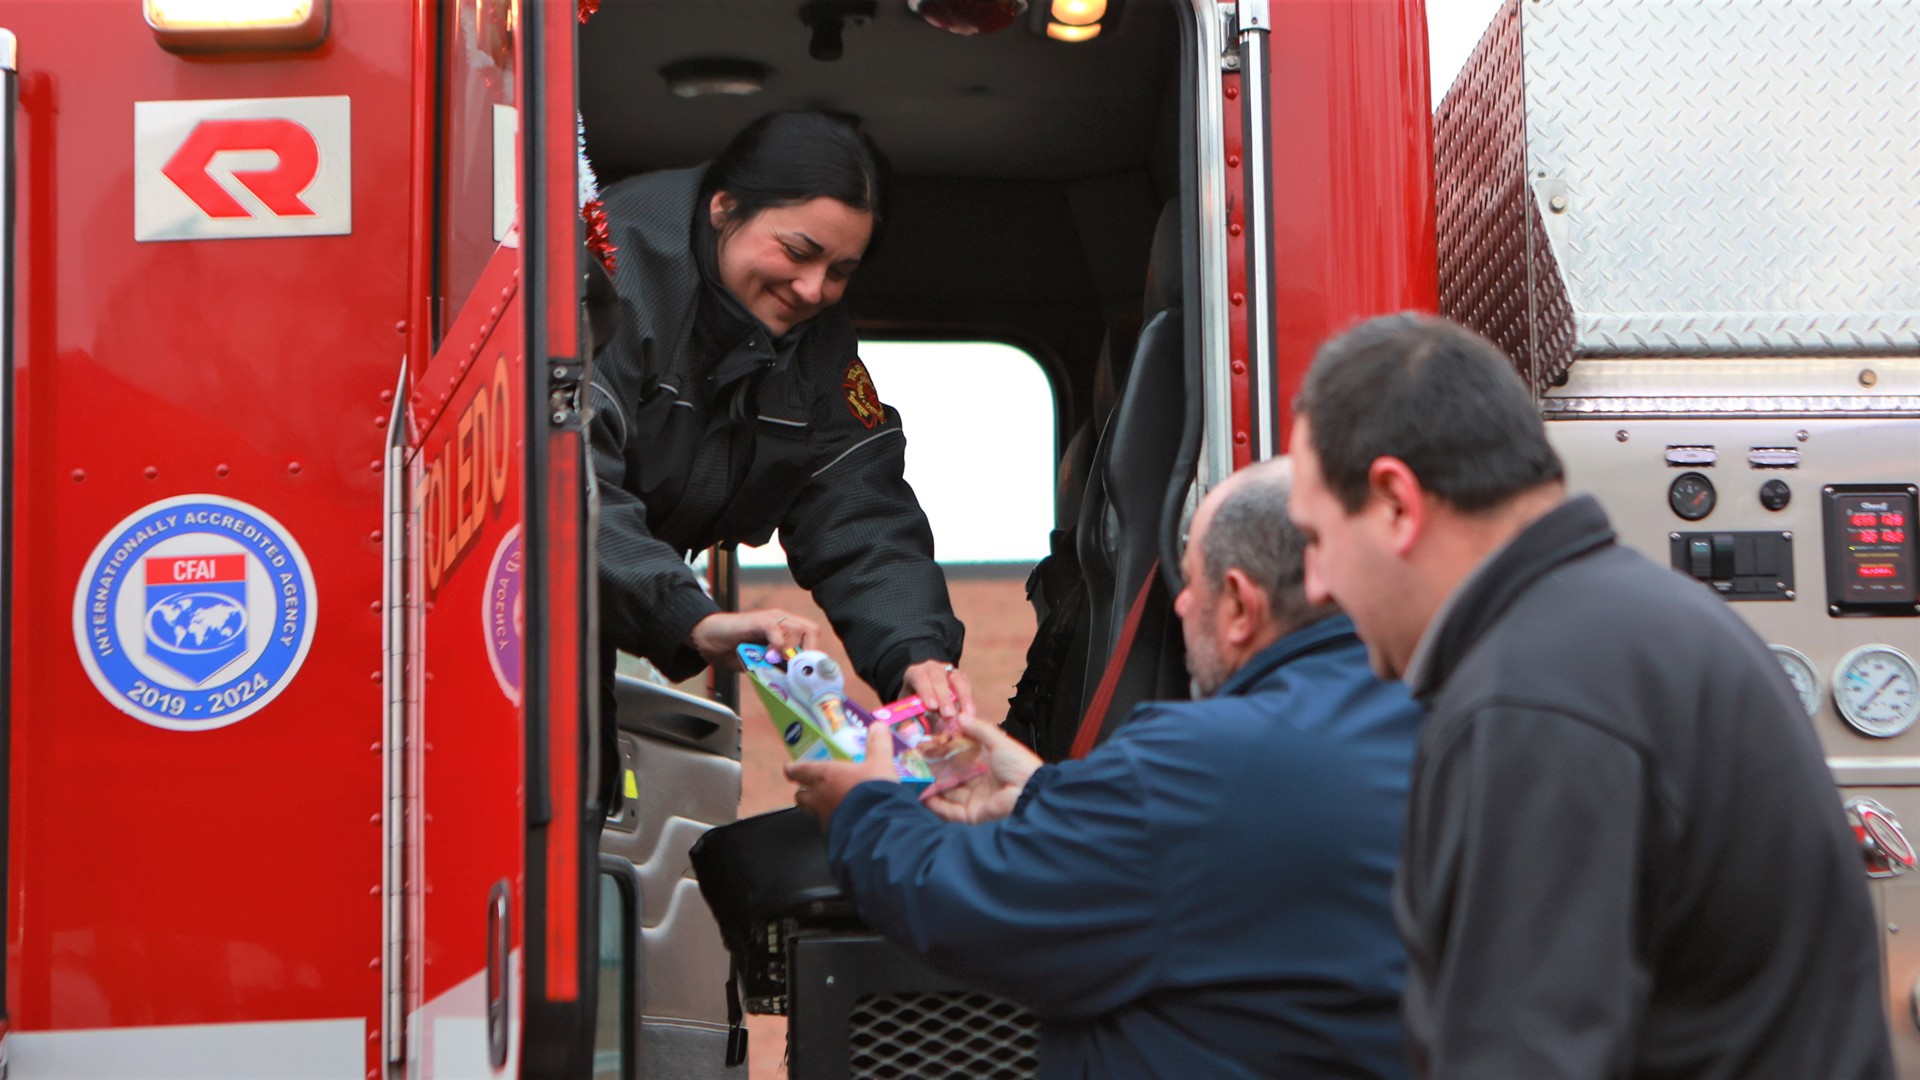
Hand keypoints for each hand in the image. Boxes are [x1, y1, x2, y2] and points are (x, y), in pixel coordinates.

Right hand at [688, 608, 818, 670]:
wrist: (707, 638)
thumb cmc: (732, 650)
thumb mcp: (758, 663)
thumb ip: (774, 668)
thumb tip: (791, 682)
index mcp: (784, 630)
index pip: (811, 636)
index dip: (814, 654)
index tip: (812, 673)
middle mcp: (781, 621)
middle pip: (809, 630)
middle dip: (807, 651)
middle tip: (799, 669)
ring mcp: (770, 619)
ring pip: (796, 629)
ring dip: (792, 650)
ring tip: (783, 664)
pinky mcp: (757, 620)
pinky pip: (775, 628)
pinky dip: (777, 643)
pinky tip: (771, 655)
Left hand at [787, 746, 897, 828]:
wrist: (879, 825)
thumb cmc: (873, 790)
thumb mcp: (881, 762)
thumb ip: (878, 744)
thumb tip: (878, 726)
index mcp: (825, 775)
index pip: (799, 771)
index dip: (793, 769)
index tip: (790, 769)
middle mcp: (819, 797)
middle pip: (800, 796)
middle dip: (803, 792)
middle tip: (810, 788)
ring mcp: (825, 819)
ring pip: (812, 813)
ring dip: (817, 809)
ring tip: (830, 805)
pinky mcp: (835, 836)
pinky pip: (830, 828)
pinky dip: (835, 824)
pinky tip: (847, 822)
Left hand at [901, 659, 974, 725]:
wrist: (922, 695)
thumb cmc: (913, 705)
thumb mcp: (909, 709)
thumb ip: (915, 717)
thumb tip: (921, 735)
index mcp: (914, 673)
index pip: (919, 677)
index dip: (926, 691)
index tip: (932, 706)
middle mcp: (932, 669)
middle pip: (939, 678)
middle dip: (945, 697)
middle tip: (949, 714)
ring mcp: (948, 672)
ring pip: (957, 679)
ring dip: (963, 697)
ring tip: (967, 715)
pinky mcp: (961, 678)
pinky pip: (967, 685)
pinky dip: (970, 699)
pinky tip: (972, 714)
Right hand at [924, 719, 1041, 824]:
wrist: (1030, 792)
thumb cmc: (1017, 765)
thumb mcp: (998, 741)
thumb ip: (979, 729)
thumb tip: (960, 715)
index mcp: (988, 766)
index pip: (963, 760)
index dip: (947, 753)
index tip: (929, 745)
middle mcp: (980, 784)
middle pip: (953, 778)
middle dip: (935, 771)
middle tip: (916, 763)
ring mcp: (975, 801)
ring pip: (948, 795)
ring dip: (931, 788)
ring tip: (913, 778)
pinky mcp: (972, 816)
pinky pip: (949, 812)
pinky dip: (935, 805)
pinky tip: (921, 796)